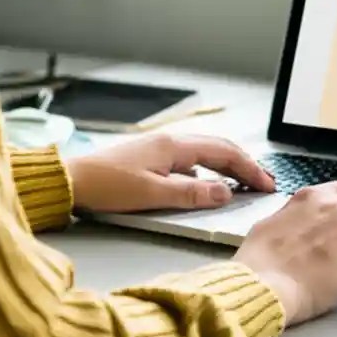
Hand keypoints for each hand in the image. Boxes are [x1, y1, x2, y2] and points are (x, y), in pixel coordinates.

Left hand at [65, 134, 275, 212]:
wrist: (70, 181)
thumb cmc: (106, 186)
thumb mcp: (153, 195)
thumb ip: (192, 194)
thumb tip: (225, 192)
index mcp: (175, 146)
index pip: (225, 152)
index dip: (250, 168)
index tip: (267, 184)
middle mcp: (171, 142)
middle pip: (219, 148)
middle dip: (245, 165)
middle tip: (265, 183)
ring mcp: (161, 148)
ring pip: (206, 153)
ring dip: (228, 166)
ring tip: (244, 183)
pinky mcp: (152, 158)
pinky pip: (191, 161)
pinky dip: (209, 171)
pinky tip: (209, 185)